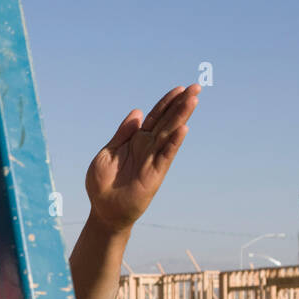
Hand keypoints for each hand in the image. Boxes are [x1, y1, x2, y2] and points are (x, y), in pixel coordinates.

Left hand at [85, 84, 199, 229]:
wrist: (103, 210)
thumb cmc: (102, 183)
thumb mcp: (107, 153)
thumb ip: (122, 134)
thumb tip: (138, 112)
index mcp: (135, 140)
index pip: (155, 117)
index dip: (167, 103)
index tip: (180, 88)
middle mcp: (147, 147)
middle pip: (167, 121)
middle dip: (181, 104)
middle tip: (196, 87)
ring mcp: (152, 159)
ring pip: (170, 134)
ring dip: (182, 117)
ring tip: (193, 101)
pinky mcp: (154, 174)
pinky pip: (166, 156)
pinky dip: (174, 143)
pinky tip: (183, 129)